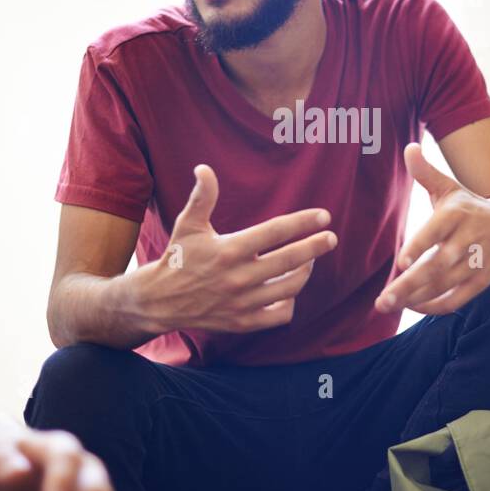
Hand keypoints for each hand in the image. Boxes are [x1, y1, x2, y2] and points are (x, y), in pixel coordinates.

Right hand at [136, 164, 337, 333]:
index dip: (303, 222)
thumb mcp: (188, 225)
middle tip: (330, 238)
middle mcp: (239, 277)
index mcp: (229, 249)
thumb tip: (204, 168)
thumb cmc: (178, 257)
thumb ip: (202, 197)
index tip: (324, 216)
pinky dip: (289, 303)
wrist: (159, 300)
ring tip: (308, 260)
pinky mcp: (242, 322)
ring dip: (304, 272)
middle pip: (290, 261)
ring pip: (289, 288)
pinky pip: (279, 315)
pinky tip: (289, 289)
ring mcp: (242, 302)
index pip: (275, 232)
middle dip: (315, 247)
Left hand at [375, 142, 489, 315]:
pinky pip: (458, 299)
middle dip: (410, 284)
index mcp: (456, 214)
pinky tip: (412, 307)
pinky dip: (436, 306)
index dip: (420, 247)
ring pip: (445, 285)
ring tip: (389, 304)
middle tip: (383, 299)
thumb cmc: (468, 206)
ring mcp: (477, 262)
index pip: (437, 232)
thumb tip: (408, 147)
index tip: (401, 262)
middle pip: (438, 265)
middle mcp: (468, 239)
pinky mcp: (482, 281)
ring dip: (417, 298)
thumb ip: (426, 172)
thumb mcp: (449, 187)